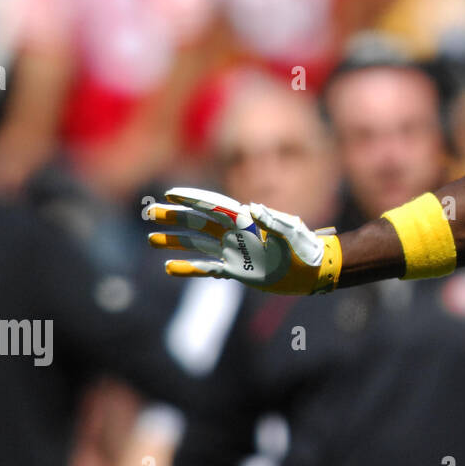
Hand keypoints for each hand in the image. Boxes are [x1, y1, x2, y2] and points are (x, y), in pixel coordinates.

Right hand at [146, 187, 341, 294]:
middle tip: (150, 213)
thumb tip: (252, 208)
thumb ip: (273, 221)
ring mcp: (234, 251)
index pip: (214, 207)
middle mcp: (236, 234)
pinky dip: (189, 267)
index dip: (193, 199)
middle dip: (175, 217)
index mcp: (246, 221)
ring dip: (175, 240)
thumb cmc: (305, 248)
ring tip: (152, 238)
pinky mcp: (236, 270)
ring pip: (198, 243)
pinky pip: (207, 268)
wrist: (314, 270)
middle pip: (198, 222)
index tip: (170, 194)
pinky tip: (169, 267)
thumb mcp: (291, 233)